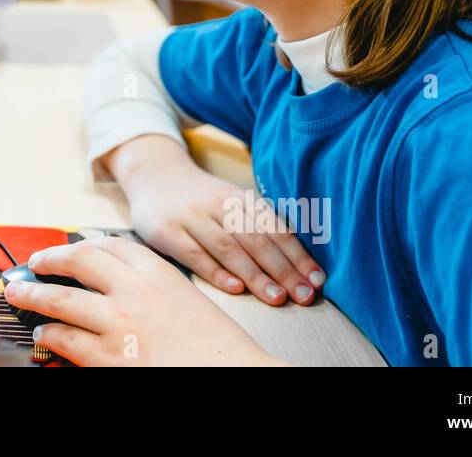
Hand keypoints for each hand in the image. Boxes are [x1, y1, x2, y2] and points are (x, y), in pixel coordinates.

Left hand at [3, 236, 289, 365]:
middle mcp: (133, 290)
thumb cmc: (215, 345)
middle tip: (33, 263)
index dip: (81, 245)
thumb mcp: (185, 298)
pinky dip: (49, 335)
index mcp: (157, 271)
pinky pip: (64, 339)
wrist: (233, 375)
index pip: (109, 245)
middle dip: (49, 259)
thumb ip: (152, 284)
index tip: (67, 250)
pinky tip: (44, 335)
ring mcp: (117, 323)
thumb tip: (114, 279)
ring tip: (21, 296)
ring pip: (60, 300)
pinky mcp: (108, 357)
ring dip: (34, 296)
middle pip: (78, 261)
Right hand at [106, 138, 325, 305]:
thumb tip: (298, 263)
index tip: (317, 280)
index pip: (275, 228)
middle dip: (283, 269)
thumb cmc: (201, 198)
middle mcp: (219, 206)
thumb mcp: (231, 201)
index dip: (298, 255)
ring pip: (229, 248)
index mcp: (240, 199)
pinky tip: (235, 288)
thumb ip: (258, 226)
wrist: (154, 175)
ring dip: (255, 275)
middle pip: (256, 240)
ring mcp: (193, 218)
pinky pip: (195, 254)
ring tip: (277, 297)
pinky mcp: (169, 232)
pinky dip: (216, 272)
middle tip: (304, 295)